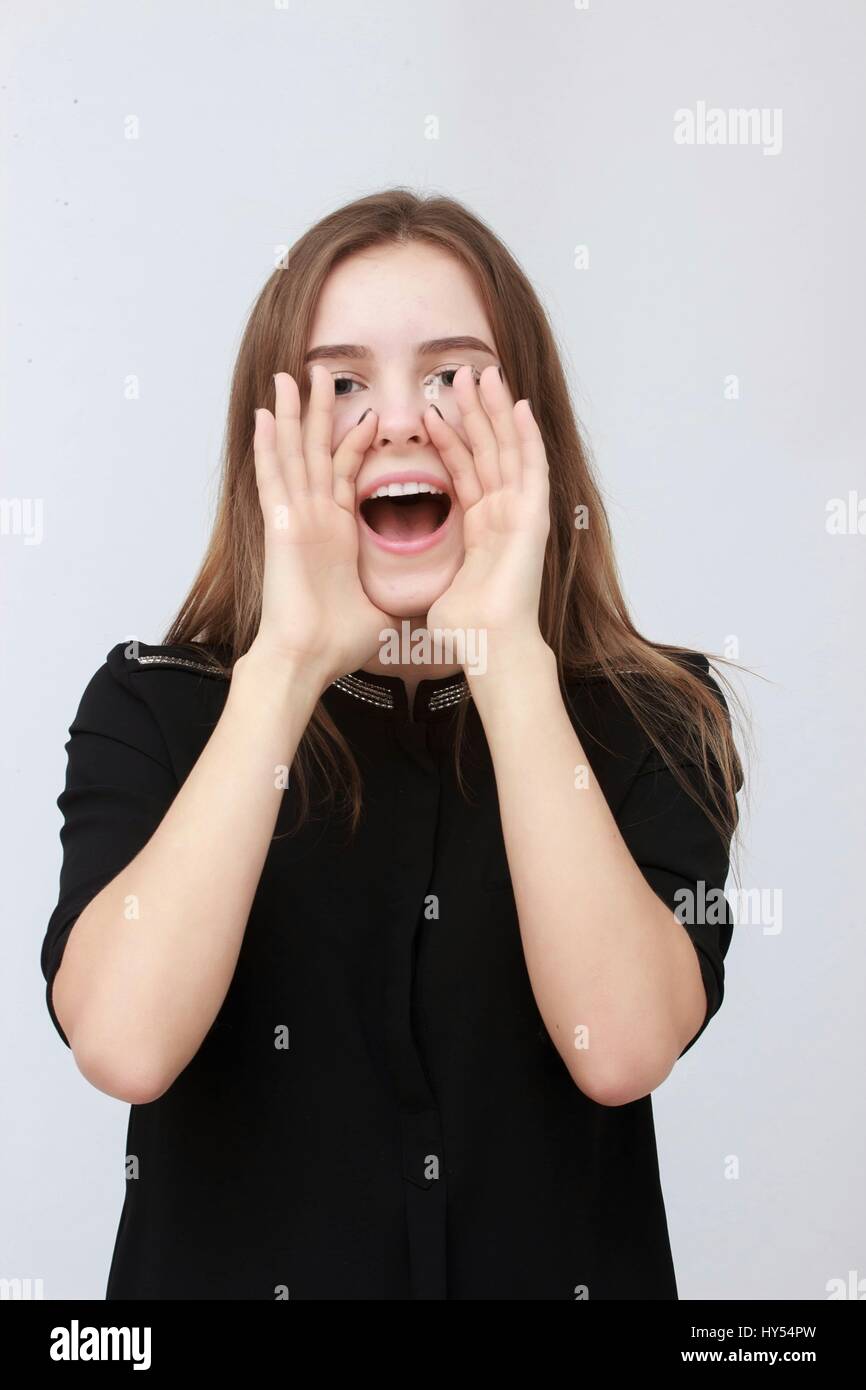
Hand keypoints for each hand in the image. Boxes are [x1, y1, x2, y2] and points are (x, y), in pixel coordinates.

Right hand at [251, 366, 387, 685]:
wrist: (308, 660)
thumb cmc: (338, 643)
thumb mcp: (382, 607)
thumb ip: (397, 592)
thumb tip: (428, 599)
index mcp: (335, 533)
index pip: (343, 473)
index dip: (354, 441)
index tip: (368, 413)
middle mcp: (313, 519)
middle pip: (315, 451)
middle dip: (316, 411)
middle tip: (318, 371)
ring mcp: (295, 519)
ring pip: (292, 454)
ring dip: (290, 414)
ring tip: (288, 376)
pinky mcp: (280, 526)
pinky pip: (273, 478)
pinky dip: (266, 446)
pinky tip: (262, 415)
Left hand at [424, 364, 550, 665]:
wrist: (489, 645)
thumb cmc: (465, 628)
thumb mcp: (438, 584)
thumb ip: (429, 567)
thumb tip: (399, 577)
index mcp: (482, 530)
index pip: (465, 471)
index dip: (450, 438)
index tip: (433, 408)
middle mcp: (504, 516)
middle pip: (488, 451)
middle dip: (475, 412)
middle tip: (461, 374)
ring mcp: (521, 515)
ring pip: (507, 450)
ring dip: (496, 411)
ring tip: (483, 374)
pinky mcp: (535, 518)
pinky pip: (531, 469)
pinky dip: (526, 437)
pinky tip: (518, 405)